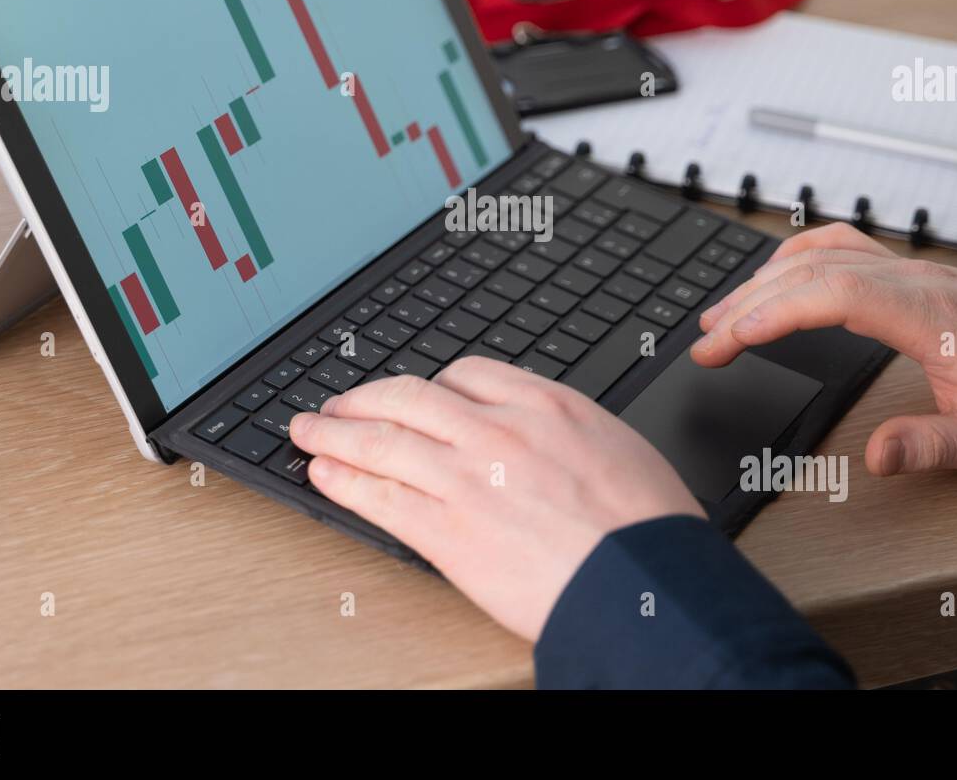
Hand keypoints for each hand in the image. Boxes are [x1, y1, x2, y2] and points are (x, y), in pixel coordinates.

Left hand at [289, 358, 704, 640]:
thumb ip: (565, 431)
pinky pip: (382, 496)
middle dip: (364, 398)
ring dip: (334, 433)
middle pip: (409, 398)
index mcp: (544, 404)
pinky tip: (325, 474)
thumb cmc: (648, 524)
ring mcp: (468, 478)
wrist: (648, 582)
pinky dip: (345, 481)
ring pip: (383, 440)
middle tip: (338, 403)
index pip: (465, 374)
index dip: (427, 386)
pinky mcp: (449, 531)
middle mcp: (498, 430)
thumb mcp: (617, 447)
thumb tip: (541, 435)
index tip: (412, 396)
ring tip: (308, 431)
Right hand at [690, 223, 956, 474]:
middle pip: (809, 275)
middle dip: (746, 307)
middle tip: (704, 346)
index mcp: (927, 314)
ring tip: (717, 317)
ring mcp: (905, 270)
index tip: (730, 338)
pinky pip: (838, 245)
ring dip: (760, 283)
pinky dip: (793, 257)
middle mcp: (910, 280)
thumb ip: (932, 445)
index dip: (773, 312)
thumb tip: (873, 455)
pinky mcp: (903, 272)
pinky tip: (770, 277)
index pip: (833, 295)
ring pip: (817, 257)